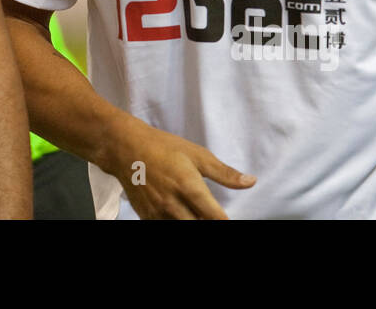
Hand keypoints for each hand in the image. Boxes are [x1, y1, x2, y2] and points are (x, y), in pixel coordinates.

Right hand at [105, 117, 255, 218]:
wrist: (125, 148)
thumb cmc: (162, 147)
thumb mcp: (197, 155)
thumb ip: (225, 173)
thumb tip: (251, 182)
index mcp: (189, 188)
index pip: (216, 218)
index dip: (225, 222)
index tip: (227, 219)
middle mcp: (173, 205)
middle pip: (199, 227)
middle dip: (208, 222)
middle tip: (210, 214)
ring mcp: (158, 214)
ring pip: (181, 229)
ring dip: (192, 222)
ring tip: (194, 210)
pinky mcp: (146, 217)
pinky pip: (165, 227)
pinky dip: (176, 222)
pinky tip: (179, 212)